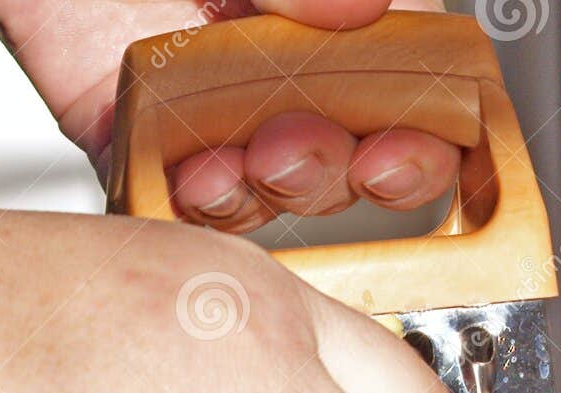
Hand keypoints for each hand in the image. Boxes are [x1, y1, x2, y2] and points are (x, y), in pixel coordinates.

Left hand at [0, 0, 459, 233]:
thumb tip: (366, 6)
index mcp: (339, 24)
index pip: (413, 100)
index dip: (421, 143)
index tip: (400, 151)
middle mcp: (284, 77)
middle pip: (344, 168)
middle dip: (336, 175)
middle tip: (313, 150)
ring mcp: (213, 115)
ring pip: (266, 195)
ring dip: (269, 192)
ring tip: (245, 160)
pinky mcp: (139, 141)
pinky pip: (173, 201)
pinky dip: (194, 204)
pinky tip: (197, 174)